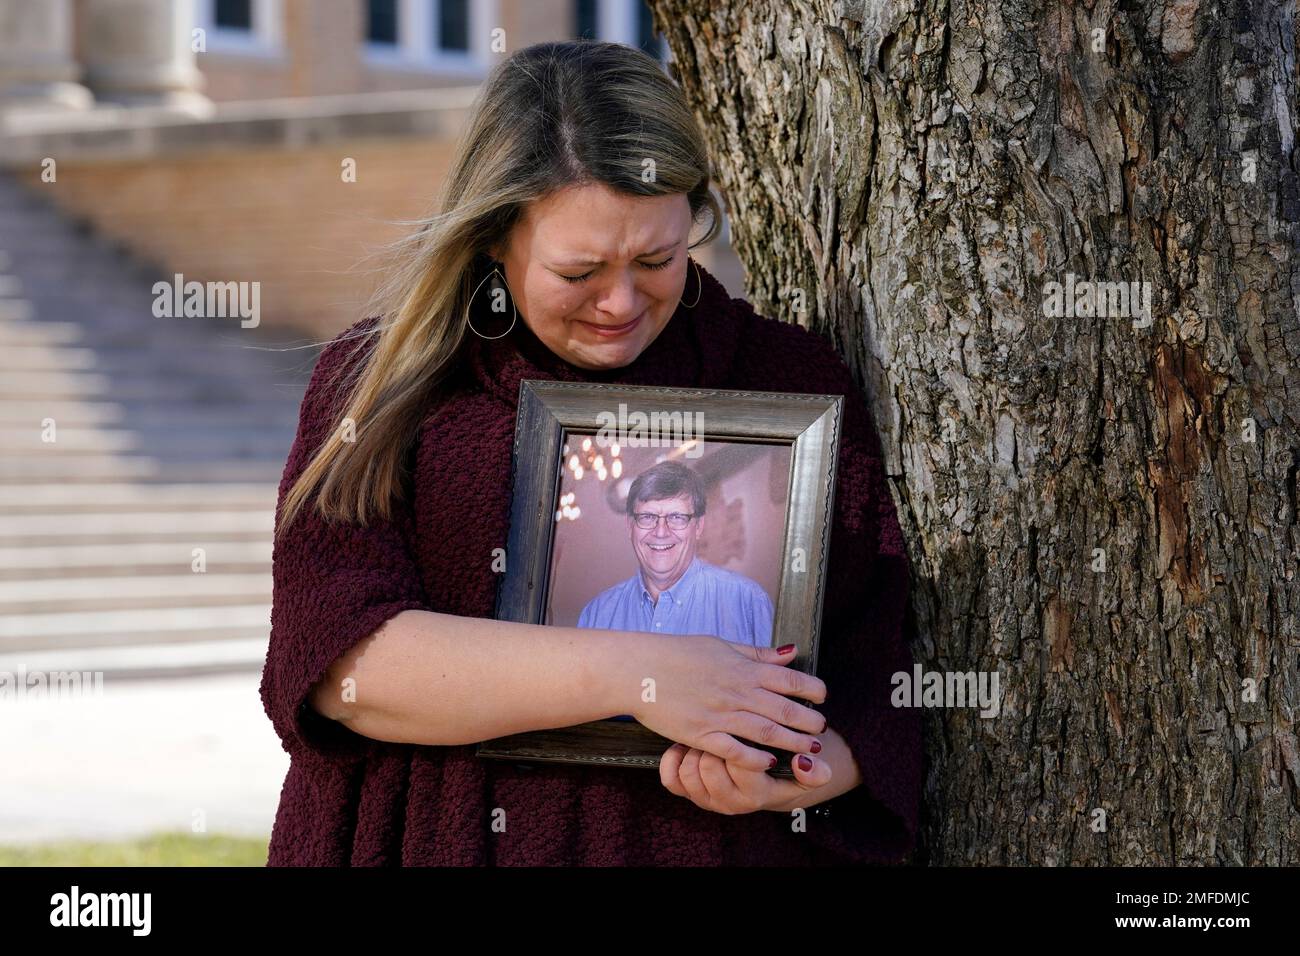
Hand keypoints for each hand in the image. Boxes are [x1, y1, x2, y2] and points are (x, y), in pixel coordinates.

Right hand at [627, 636, 826, 773]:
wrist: (639, 669)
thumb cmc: (678, 654)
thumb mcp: (721, 645)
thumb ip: (757, 654)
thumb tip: (790, 653)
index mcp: (743, 668)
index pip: (790, 680)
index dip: (812, 690)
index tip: (822, 697)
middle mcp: (737, 692)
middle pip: (785, 710)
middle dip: (809, 722)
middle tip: (822, 730)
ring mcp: (720, 715)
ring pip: (767, 732)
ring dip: (792, 742)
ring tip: (809, 749)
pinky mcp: (701, 734)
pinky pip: (735, 750)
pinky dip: (754, 758)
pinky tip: (768, 763)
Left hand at [659, 742, 832, 813]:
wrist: (766, 788)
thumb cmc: (782, 770)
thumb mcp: (804, 774)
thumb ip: (814, 771)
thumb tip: (808, 761)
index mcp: (756, 793)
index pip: (739, 766)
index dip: (740, 743)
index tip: (744, 724)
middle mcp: (729, 801)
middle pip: (708, 767)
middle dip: (715, 743)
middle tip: (723, 725)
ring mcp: (706, 799)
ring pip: (689, 771)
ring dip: (696, 750)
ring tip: (707, 734)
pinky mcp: (688, 793)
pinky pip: (671, 780)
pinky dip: (674, 759)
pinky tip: (685, 745)